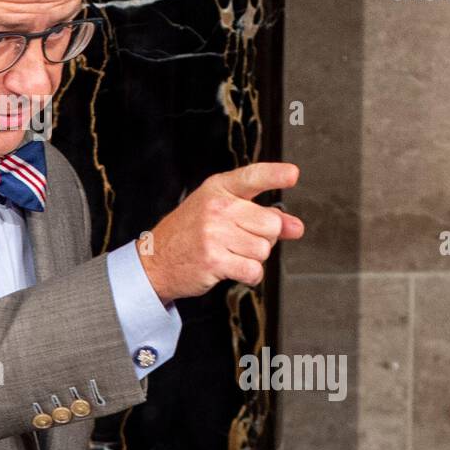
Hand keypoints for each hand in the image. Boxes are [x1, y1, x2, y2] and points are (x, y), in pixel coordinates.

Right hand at [135, 162, 303, 300]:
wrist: (154, 260)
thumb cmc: (189, 234)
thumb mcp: (220, 214)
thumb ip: (260, 217)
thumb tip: (295, 227)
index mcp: (218, 190)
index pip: (252, 177)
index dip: (275, 175)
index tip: (292, 174)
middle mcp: (216, 207)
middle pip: (270, 224)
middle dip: (264, 237)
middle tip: (239, 240)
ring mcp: (213, 233)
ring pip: (263, 249)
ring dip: (253, 258)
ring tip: (230, 254)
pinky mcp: (213, 259)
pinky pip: (253, 270)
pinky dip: (249, 275)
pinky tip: (232, 269)